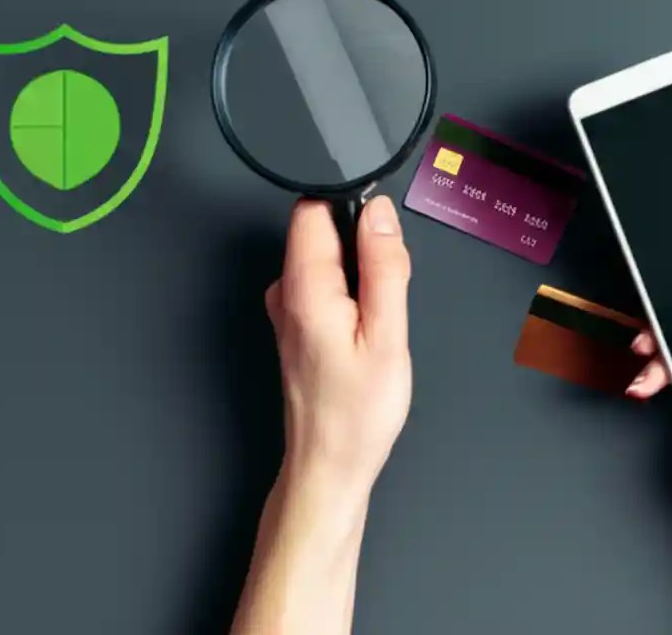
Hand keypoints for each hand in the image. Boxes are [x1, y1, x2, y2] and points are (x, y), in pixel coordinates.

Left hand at [264, 196, 413, 490]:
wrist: (329, 464)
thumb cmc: (358, 411)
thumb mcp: (387, 334)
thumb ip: (384, 266)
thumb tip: (379, 212)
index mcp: (303, 286)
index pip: (312, 207)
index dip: (351, 206)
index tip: (382, 236)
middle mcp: (284, 291)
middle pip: (322, 229)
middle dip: (363, 246)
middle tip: (386, 296)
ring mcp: (286, 308)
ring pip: (327, 258)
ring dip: (359, 275)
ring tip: (376, 322)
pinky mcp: (295, 324)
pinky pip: (325, 284)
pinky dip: (351, 297)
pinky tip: (364, 334)